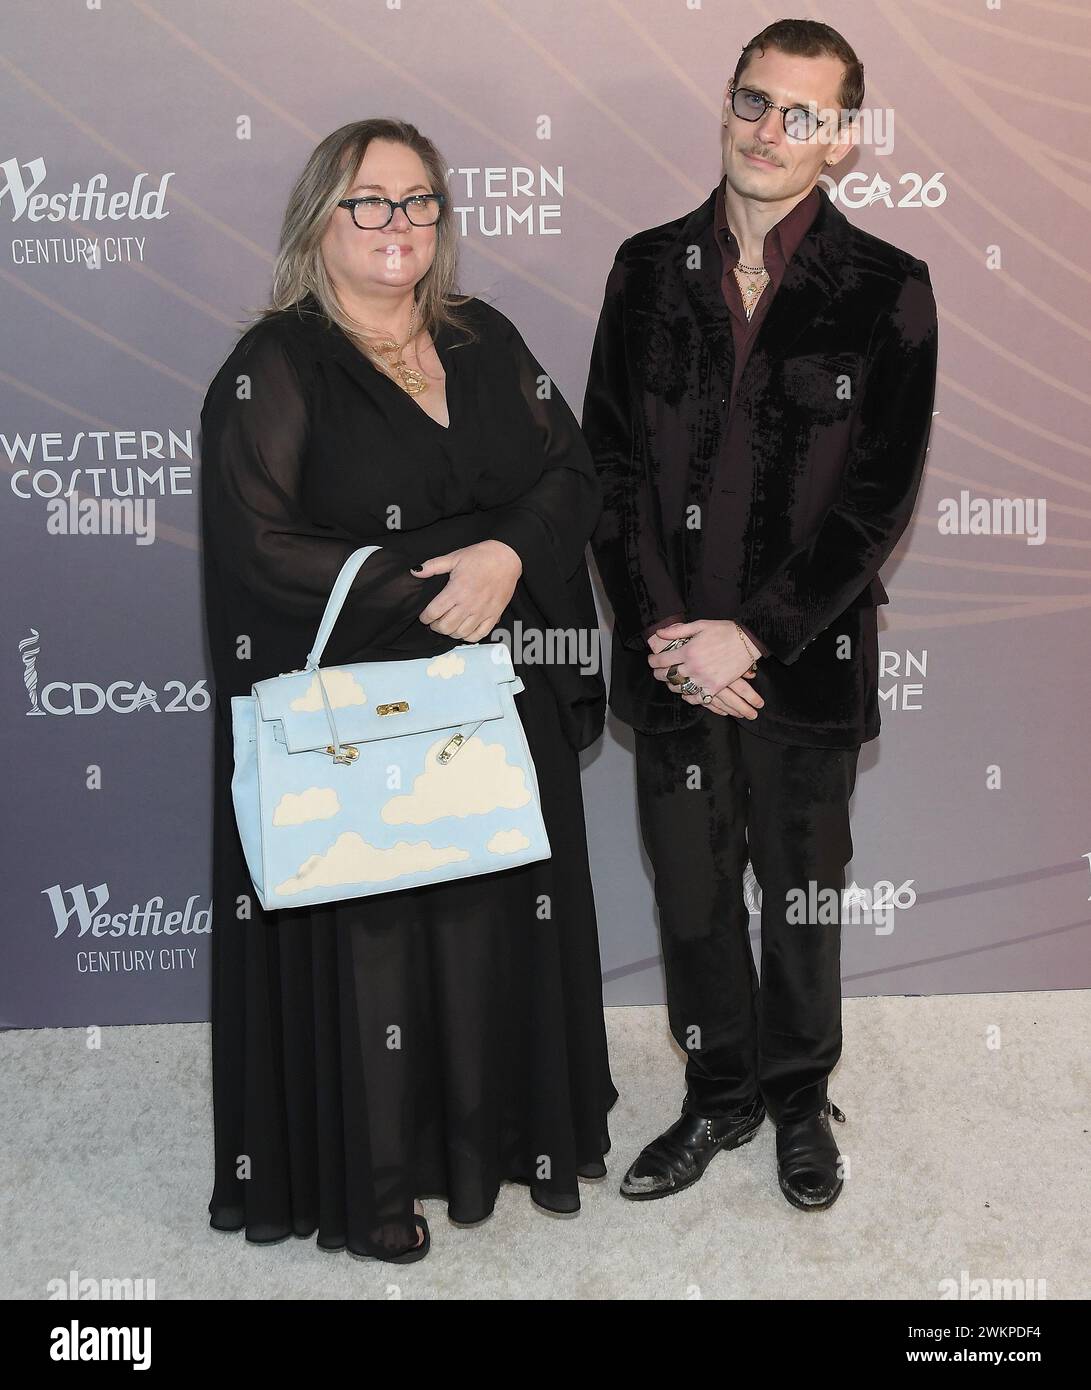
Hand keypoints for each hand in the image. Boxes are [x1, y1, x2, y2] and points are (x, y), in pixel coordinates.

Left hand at [413, 540, 521, 640]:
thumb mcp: (454, 557)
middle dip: (436, 626)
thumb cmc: (480, 556)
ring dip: (451, 632)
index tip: (425, 616)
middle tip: (435, 621)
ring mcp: (482, 612)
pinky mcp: (494, 616)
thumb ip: (433, 566)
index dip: (425, 617)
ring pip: (460, 633)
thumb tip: (415, 571)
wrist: (507, 557)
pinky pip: (479, 635)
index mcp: (456, 590)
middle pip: (445, 627)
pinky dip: (468, 636)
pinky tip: (464, 630)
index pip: (433, 612)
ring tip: (449, 625)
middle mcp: (468, 604)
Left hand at [647, 618, 764, 718]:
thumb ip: (678, 631)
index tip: (651, 660)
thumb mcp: (700, 625)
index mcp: (688, 650)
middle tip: (657, 671)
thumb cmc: (724, 631)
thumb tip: (659, 633)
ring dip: (672, 685)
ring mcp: (704, 679)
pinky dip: (689, 696)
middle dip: (658, 674)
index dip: (653, 661)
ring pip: (680, 687)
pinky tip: (686, 692)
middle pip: (668, 675)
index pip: (662, 660)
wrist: (748, 641)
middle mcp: (694, 666)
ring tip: (670, 681)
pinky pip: (697, 697)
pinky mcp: (714, 687)